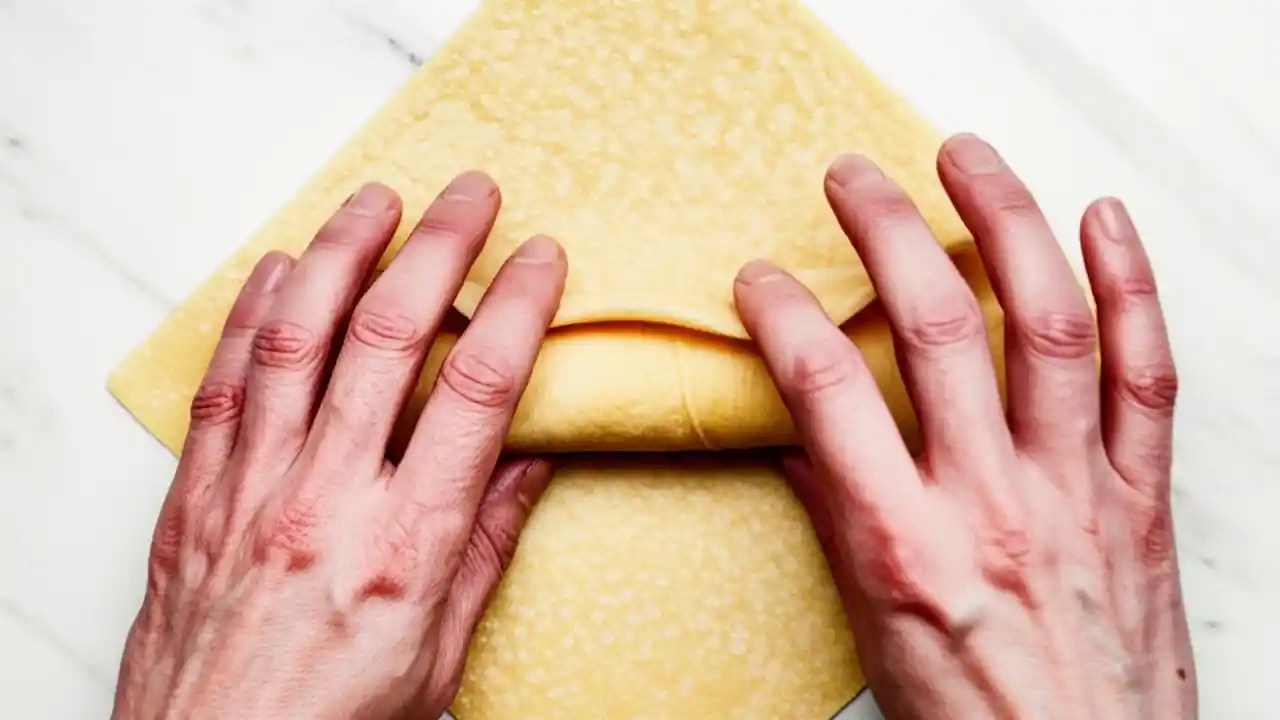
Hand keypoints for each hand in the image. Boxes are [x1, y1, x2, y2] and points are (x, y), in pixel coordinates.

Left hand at [113, 174, 566, 718]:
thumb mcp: (439, 654)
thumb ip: (484, 548)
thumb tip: (527, 463)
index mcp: (407, 543)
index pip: (476, 391)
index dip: (516, 308)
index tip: (541, 259)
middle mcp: (327, 498)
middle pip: (387, 336)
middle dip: (437, 246)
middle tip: (470, 192)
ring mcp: (252, 488)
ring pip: (295, 335)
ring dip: (340, 253)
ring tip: (374, 199)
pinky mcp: (195, 495)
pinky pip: (224, 381)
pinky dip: (249, 313)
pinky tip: (274, 269)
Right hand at [735, 134, 1195, 718]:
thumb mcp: (874, 628)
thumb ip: (840, 519)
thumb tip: (802, 440)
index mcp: (906, 543)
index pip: (825, 389)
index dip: (783, 314)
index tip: (760, 281)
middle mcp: (993, 502)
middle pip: (933, 327)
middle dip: (885, 229)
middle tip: (852, 178)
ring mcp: (1076, 489)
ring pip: (1046, 324)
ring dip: (1004, 222)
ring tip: (966, 161)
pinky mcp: (1140, 495)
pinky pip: (1147, 374)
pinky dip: (1132, 287)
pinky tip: (1102, 225)